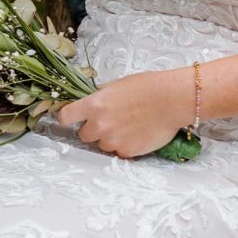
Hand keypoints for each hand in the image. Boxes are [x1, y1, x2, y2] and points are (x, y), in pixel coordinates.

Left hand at [56, 69, 192, 157]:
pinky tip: (137, 134)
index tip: (69, 119)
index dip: (66, 118)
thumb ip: (100, 96)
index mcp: (94, 105)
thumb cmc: (148, 87)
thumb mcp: (117, 85)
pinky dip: (125, 145)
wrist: (172, 100)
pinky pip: (119, 152)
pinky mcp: (127, 152)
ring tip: (128, 127)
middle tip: (110, 121)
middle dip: (93, 129)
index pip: (66, 116)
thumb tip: (93, 102)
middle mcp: (99, 125)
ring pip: (102, 145)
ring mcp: (113, 140)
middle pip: (84, 135)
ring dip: (110, 138)